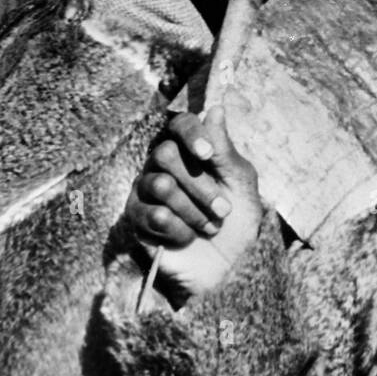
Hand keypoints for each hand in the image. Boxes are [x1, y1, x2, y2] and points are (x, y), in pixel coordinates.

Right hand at [126, 106, 262, 307]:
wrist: (228, 267)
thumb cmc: (238, 220)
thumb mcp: (240, 183)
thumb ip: (225, 149)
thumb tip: (216, 108)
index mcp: (191, 150)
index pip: (180, 124)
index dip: (191, 135)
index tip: (207, 155)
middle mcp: (164, 165)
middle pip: (165, 154)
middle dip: (201, 187)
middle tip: (224, 211)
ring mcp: (146, 191)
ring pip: (159, 184)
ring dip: (193, 210)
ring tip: (209, 227)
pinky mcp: (136, 220)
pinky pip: (152, 215)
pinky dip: (178, 229)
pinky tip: (187, 238)